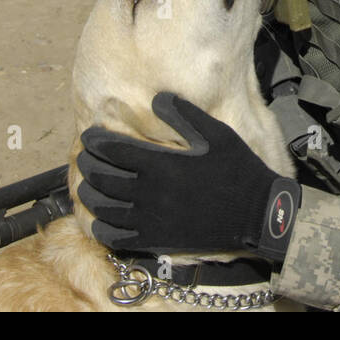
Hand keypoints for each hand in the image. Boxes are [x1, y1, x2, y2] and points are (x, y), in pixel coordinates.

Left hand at [77, 92, 299, 261]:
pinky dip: (101, 228)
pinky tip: (100, 219)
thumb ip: (184, 115)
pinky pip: (116, 238)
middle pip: (102, 178)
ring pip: (103, 208)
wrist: (256, 215)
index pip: (113, 150)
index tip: (89, 135)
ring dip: (89, 194)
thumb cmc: (238, 170)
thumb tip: (156, 98)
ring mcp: (151, 220)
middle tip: (84, 156)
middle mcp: (150, 193)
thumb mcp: (216, 134)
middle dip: (87, 164)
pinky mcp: (155, 241)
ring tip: (87, 184)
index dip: (95, 142)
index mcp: (162, 164)